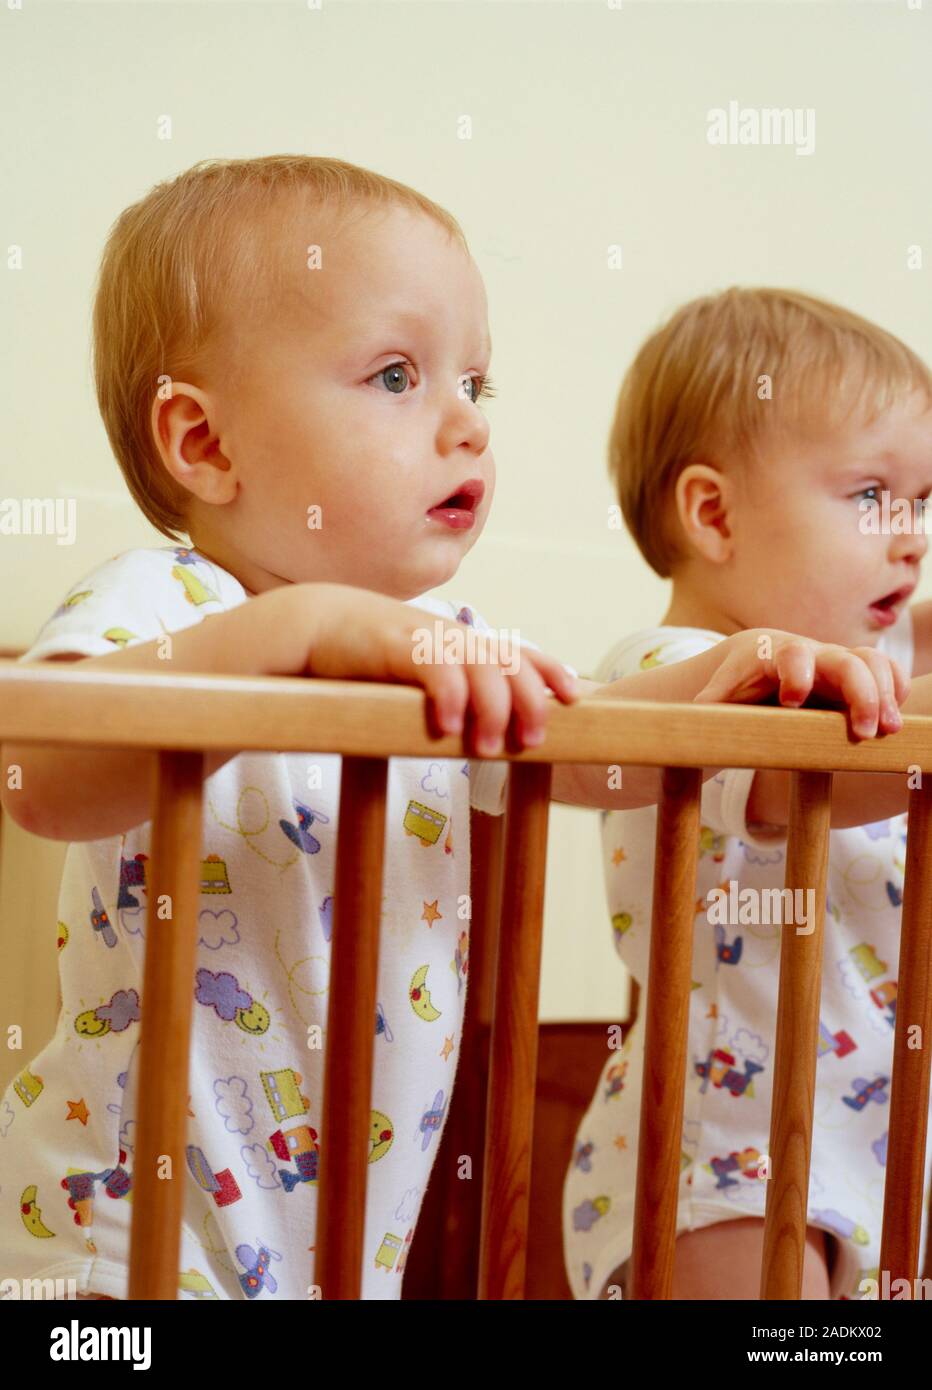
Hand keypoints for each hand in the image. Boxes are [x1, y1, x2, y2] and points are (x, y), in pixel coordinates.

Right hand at [298, 583, 578, 753]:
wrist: (314, 623)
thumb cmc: (367, 656)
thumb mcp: (417, 671)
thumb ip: (448, 689)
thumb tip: (475, 728)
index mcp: (459, 643)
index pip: (517, 653)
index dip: (549, 671)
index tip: (574, 696)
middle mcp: (450, 637)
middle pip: (509, 664)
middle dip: (529, 701)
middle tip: (532, 741)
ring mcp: (425, 638)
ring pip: (480, 667)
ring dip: (492, 709)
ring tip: (487, 749)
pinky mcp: (394, 645)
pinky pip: (433, 668)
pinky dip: (448, 696)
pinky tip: (447, 726)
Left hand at [691, 629, 908, 739]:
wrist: (760, 661)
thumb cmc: (739, 682)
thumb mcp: (721, 693)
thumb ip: (710, 704)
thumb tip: (688, 719)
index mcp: (776, 655)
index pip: (792, 654)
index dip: (796, 673)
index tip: (792, 701)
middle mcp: (813, 653)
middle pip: (845, 660)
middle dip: (859, 692)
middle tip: (864, 731)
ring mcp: (838, 660)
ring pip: (872, 662)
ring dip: (884, 694)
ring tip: (887, 730)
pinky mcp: (857, 673)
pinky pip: (886, 670)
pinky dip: (896, 688)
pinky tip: (895, 717)